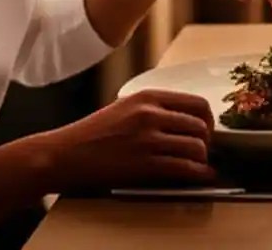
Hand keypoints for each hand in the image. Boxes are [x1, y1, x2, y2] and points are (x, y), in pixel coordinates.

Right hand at [40, 89, 216, 191]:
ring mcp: (148, 139)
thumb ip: (155, 108)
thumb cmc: (92, 133)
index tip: (206, 130)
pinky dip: (198, 173)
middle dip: (208, 141)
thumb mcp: (125, 107)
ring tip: (200, 164)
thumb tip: (187, 120)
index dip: (208, 120)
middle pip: (201, 126)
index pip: (197, 104)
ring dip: (203, 159)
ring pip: (197, 147)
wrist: (63, 154)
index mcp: (149, 97)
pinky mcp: (144, 164)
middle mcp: (151, 114)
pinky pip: (184, 167)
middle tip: (203, 150)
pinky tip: (201, 175)